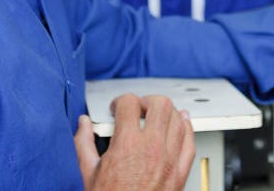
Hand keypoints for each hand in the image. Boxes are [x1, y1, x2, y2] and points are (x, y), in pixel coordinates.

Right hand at [75, 94, 194, 189]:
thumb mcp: (88, 173)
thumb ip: (83, 143)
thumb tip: (83, 124)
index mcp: (127, 145)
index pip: (129, 103)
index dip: (121, 101)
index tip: (117, 108)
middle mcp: (152, 148)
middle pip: (160, 104)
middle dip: (147, 101)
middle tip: (138, 109)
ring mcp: (169, 159)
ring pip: (179, 119)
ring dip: (167, 113)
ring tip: (157, 116)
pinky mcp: (180, 172)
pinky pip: (190, 141)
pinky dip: (186, 129)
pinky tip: (181, 125)